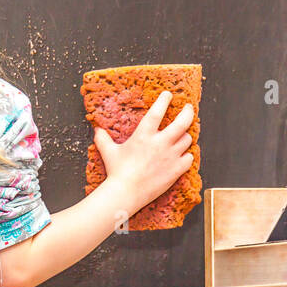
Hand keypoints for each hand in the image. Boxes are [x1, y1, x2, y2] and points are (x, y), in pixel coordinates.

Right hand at [94, 90, 194, 211]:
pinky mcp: (176, 169)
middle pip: (182, 122)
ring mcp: (171, 156)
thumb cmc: (117, 171)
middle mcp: (160, 143)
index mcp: (143, 135)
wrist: (126, 192)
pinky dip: (187, 155)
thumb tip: (97, 130)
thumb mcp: (108, 152)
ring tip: (183, 134)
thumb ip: (103, 138)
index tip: (168, 95)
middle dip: (188, 112)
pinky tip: (182, 155)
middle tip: (188, 108)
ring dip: (185, 135)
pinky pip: (189, 157)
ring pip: (187, 139)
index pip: (157, 112)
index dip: (164, 100)